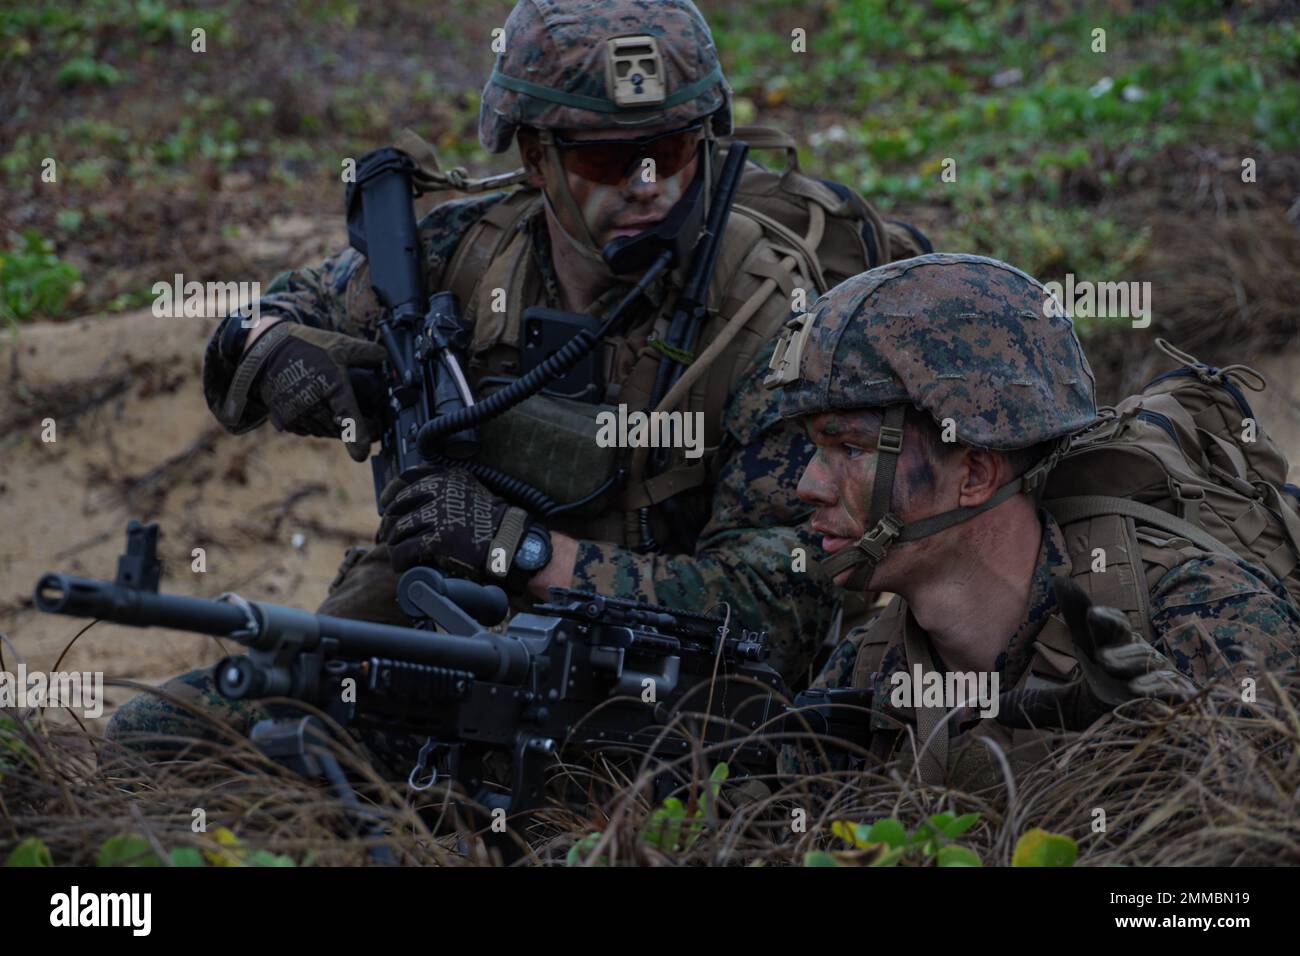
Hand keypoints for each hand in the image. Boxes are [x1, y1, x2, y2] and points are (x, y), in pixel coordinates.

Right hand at [254, 324, 386, 461]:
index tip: (362, 453)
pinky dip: (317, 425)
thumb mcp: (340, 344)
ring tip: (340, 413)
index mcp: (332, 386)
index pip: (349, 418)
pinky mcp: (285, 420)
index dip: (358, 438)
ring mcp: (297, 414)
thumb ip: (367, 353)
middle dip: (355, 429)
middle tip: (368, 423)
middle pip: (341, 429)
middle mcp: (313, 404)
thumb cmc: (305, 346)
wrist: (265, 349)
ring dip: (336, 428)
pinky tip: (319, 411)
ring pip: (325, 432)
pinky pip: (308, 430)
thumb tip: (386, 358)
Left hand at [377, 466, 516, 581]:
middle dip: (390, 522)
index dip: (392, 493)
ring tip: (397, 552)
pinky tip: (402, 565)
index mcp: (449, 478)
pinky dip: (400, 559)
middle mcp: (442, 492)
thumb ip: (445, 488)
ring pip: (400, 529)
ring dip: (395, 543)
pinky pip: (406, 549)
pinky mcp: (437, 539)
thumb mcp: (471, 490)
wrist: (510, 543)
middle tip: (388, 534)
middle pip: (400, 505)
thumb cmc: (491, 521)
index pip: (408, 478)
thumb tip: (412, 498)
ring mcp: (439, 516)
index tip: (386, 504)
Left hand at [997, 576, 1196, 730]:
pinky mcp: (1176, 698)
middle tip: (1091, 617)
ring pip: (1142, 658)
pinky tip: (1141, 691)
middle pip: (1120, 632)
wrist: (1157, 739)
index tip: (1060, 583)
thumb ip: (1030, 703)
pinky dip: (1156, 688)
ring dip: (1126, 657)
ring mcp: (1156, 675)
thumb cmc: (1112, 711)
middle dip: (1108, 622)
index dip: (1076, 606)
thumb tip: (980, 706)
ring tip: (1107, 661)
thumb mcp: (1068, 707)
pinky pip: (1169, 689)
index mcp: (1105, 650)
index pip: (1088, 626)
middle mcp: (1131, 657)